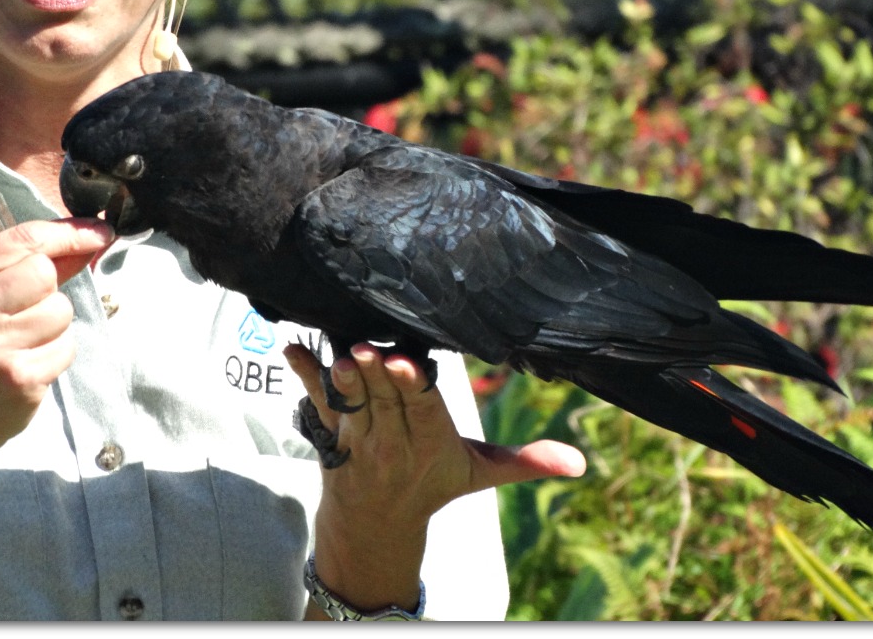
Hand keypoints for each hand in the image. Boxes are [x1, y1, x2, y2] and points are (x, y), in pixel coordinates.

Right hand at [0, 218, 112, 466]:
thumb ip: (35, 265)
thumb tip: (92, 237)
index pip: (25, 238)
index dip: (71, 232)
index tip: (101, 232)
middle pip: (45, 273)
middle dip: (50, 292)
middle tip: (27, 315)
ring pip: (61, 311)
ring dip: (54, 328)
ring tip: (23, 345)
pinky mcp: (19, 376)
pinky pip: (66, 347)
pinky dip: (56, 356)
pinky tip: (29, 366)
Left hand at [284, 341, 584, 613]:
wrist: (377, 525)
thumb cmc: (434, 487)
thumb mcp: (480, 474)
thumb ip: (525, 462)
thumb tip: (580, 464)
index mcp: (431, 443)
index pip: (422, 408)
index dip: (412, 385)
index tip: (405, 363)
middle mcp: (394, 441)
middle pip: (386, 398)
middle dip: (378, 373)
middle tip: (372, 347)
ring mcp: (359, 436)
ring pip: (353, 400)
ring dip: (345, 376)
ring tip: (343, 352)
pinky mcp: (332, 431)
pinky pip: (317, 399)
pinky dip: (303, 374)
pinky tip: (292, 348)